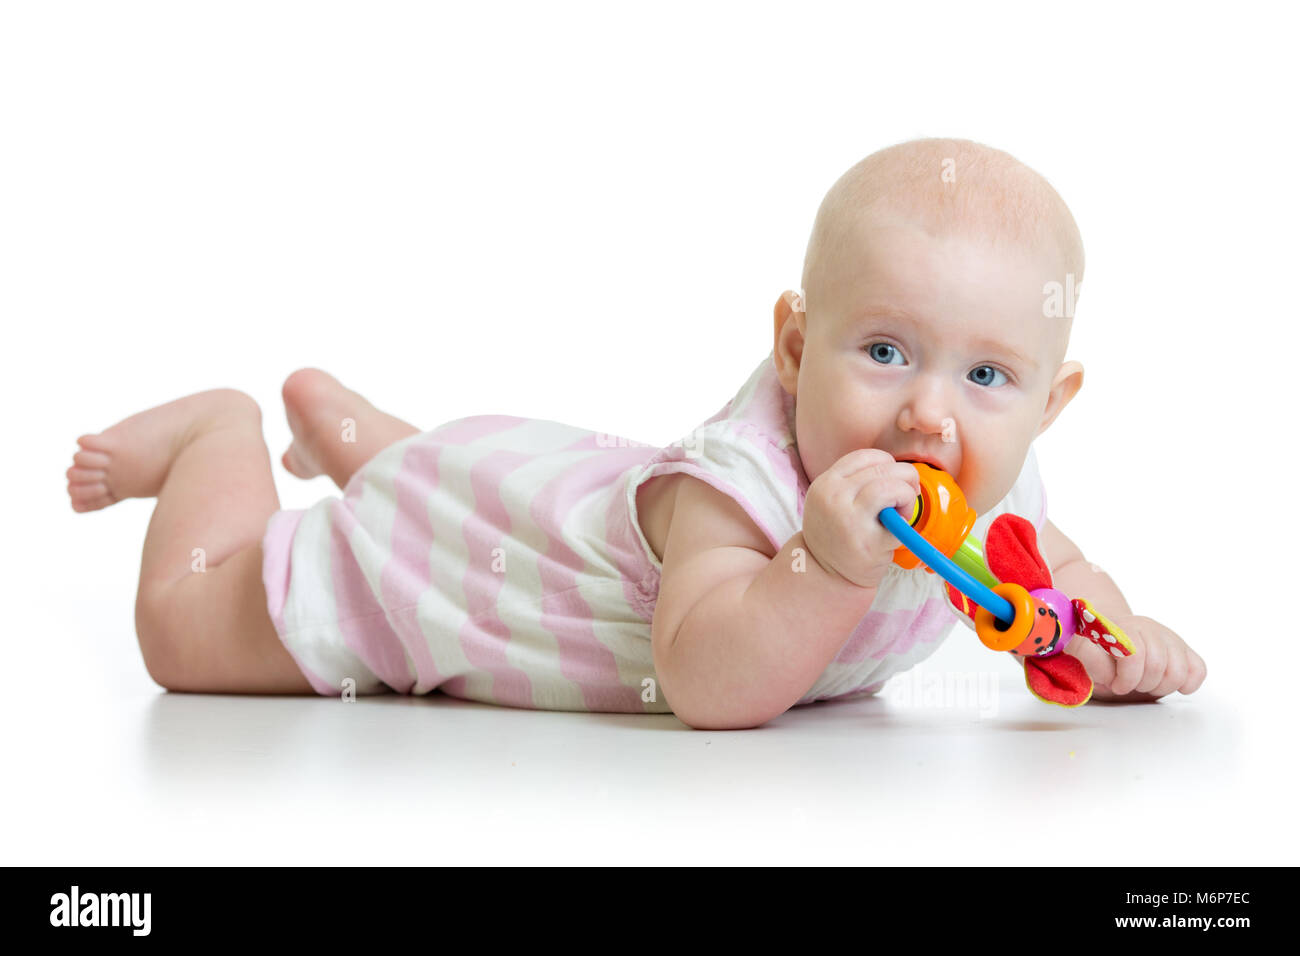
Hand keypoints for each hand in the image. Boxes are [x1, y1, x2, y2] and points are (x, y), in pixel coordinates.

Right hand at [801, 449, 920, 589]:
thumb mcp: (831, 501)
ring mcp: (850, 520)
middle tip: (905, 498)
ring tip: (901, 514)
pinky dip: (906, 524)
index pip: (867, 457)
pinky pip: (900, 521)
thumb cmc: (837, 534)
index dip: (888, 465)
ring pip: (892, 487)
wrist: (825, 575)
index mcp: (826, 484)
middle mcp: (833, 498)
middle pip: (885, 469)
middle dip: (906, 479)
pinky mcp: (869, 542)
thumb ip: (854, 482)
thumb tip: (898, 470)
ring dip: (907, 497)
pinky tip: (894, 534)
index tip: (892, 481)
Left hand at [1065, 614, 1205, 701]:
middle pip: (1157, 665)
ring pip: (1178, 671)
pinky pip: (1198, 669)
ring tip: (1146, 685)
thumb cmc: (1093, 650)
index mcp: (1119, 627)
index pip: (1133, 655)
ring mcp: (1167, 637)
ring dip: (1161, 686)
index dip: (1125, 678)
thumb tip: (1109, 672)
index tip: (1115, 685)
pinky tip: (1172, 686)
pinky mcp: (1183, 649)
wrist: (1106, 637)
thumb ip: (1089, 659)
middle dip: (1141, 684)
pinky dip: (1188, 683)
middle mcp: (1146, 628)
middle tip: (1128, 685)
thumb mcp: (1080, 654)